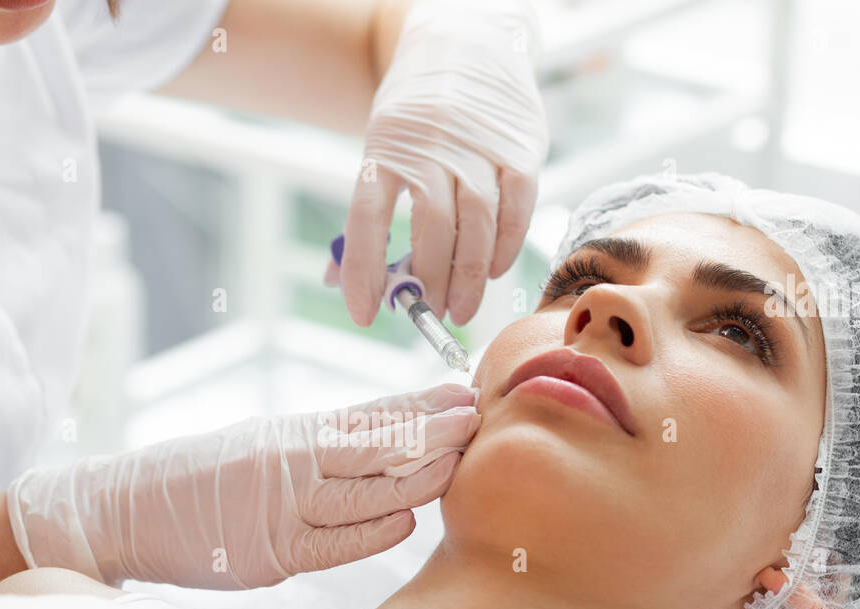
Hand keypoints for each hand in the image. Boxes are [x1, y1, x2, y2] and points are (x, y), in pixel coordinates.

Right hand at [7, 383, 480, 588]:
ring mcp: (278, 509)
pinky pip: (333, 544)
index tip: (460, 392)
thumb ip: (315, 447)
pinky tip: (407, 518)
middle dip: (431, 431)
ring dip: (416, 475)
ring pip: (364, 491)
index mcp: (287, 434)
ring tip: (457, 460)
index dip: (418, 404)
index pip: (368, 416)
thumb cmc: (193, 480)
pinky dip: (373, 531)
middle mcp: (287, 463)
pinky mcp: (267, 555)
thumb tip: (380, 439)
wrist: (119, 511)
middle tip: (474, 417)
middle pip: (376, 445)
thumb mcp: (256, 444)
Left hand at [339, 0, 548, 328]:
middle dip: (432, 282)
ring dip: (469, 275)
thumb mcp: (381, 148)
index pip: (367, 218)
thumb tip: (338, 282)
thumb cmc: (416, 116)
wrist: (468, 44)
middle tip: (432, 315)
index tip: (364, 314)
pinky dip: (504, 246)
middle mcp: (432, 143)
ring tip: (461, 308)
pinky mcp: (521, 147)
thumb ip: (366, 214)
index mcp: (385, 146)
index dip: (363, 271)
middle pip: (431, 226)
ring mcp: (480, 144)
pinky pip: (516, 208)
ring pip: (477, 221)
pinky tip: (491, 270)